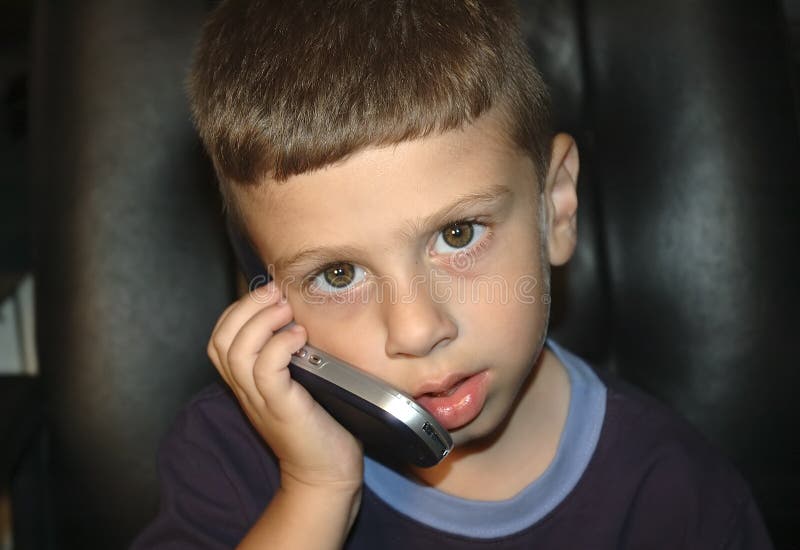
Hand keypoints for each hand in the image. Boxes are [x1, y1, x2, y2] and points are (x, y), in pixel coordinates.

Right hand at [207, 283, 363, 493]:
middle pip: (221, 340)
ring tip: (286, 309)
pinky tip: (299, 336)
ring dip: (261, 321)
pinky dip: (280, 345)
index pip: (220, 338)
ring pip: (237, 351)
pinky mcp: (281, 408)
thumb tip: (297, 317)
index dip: (237, 309)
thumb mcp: (296, 382)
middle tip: (275, 292)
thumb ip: (288, 356)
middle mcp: (246, 390)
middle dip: (245, 306)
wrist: (325, 472)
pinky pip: (266, 370)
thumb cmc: (317, 424)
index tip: (267, 293)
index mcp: (245, 382)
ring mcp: (261, 400)